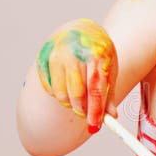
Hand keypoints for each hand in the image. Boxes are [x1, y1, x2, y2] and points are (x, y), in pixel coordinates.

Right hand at [36, 18, 117, 132]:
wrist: (79, 30)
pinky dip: (58, 95)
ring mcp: (57, 56)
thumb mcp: (108, 69)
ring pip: (61, 93)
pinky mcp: (44, 60)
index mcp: (96, 55)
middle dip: (82, 109)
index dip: (95, 110)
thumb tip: (112, 117)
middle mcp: (75, 54)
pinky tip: (66, 88)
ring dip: (70, 103)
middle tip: (85, 115)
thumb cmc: (97, 54)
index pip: (96, 89)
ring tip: (77, 99)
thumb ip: (108, 92)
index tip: (95, 125)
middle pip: (77, 93)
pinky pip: (50, 88)